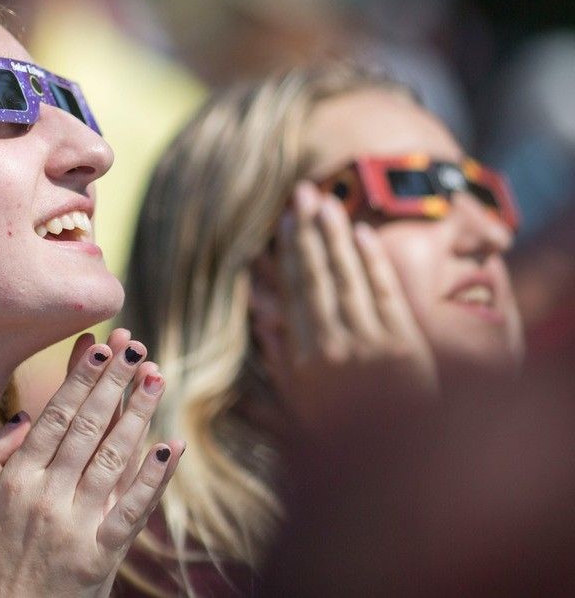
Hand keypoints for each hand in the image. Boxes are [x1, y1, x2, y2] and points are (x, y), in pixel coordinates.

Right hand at [0, 330, 183, 597]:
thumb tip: (23, 419)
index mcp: (15, 481)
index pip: (54, 417)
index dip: (79, 380)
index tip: (98, 349)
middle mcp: (48, 495)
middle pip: (88, 427)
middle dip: (114, 383)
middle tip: (133, 347)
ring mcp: (78, 524)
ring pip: (115, 457)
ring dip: (139, 414)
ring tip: (157, 378)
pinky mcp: (103, 553)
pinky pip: (134, 507)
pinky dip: (155, 474)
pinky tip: (172, 444)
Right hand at [252, 181, 437, 432]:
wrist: (401, 471)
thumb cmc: (344, 441)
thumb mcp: (298, 408)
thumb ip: (279, 361)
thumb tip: (261, 315)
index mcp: (302, 362)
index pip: (292, 294)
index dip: (288, 256)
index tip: (283, 224)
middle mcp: (330, 346)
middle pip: (317, 277)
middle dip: (308, 232)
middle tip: (301, 193)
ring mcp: (368, 343)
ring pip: (347, 277)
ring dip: (335, 236)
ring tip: (326, 200)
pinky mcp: (404, 345)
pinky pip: (384, 294)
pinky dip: (373, 262)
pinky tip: (363, 233)